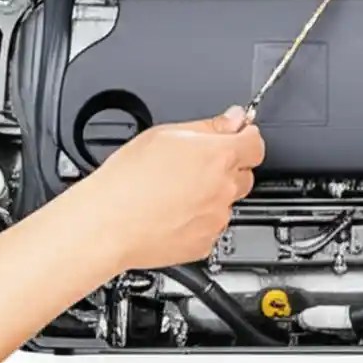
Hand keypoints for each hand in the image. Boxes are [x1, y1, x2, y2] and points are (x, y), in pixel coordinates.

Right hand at [72, 106, 264, 271]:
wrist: (106, 225)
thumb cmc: (126, 180)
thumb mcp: (164, 134)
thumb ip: (208, 126)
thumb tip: (233, 119)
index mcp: (218, 156)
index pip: (256, 143)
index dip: (245, 137)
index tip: (236, 137)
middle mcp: (224, 188)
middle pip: (243, 173)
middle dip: (226, 167)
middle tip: (192, 167)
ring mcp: (216, 218)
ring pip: (226, 201)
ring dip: (211, 195)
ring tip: (175, 193)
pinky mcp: (205, 243)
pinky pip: (212, 227)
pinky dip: (199, 220)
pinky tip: (172, 213)